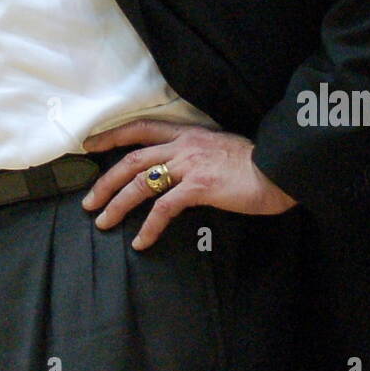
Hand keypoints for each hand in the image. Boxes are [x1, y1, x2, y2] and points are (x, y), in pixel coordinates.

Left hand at [81, 121, 296, 250]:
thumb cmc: (256, 164)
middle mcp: (184, 145)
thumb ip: (196, 156)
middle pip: (132, 160)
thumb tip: (178, 173)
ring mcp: (190, 165)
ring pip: (141, 183)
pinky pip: (164, 208)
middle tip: (88, 202)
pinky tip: (141, 242)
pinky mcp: (200, 186)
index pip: (141, 129)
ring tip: (103, 223)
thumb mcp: (220, 149)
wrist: (281, 169)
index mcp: (188, 134)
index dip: (112, 136)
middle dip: (106, 181)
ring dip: (118, 204)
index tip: (89, 146)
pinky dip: (149, 226)